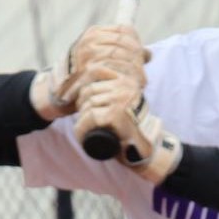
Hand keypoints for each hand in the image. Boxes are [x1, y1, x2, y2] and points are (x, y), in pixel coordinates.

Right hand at [30, 25, 149, 120]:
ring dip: (134, 71)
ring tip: (140, 83)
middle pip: (125, 44)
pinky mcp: (86, 71)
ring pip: (121, 57)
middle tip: (142, 75)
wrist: (57, 93)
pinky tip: (130, 87)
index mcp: (94, 33)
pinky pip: (112, 72)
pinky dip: (124, 79)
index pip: (125, 30)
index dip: (137, 44)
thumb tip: (148, 54)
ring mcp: (87, 55)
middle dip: (137, 60)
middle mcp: (90, 41)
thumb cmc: (82, 77)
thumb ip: (122, 54)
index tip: (143, 58)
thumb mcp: (100, 59)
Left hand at [73, 64, 182, 182]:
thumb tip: (85, 87)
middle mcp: (124, 86)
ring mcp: (120, 99)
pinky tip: (81, 135)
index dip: (79, 85)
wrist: (145, 146)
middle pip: (89, 89)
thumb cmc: (131, 127)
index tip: (73, 98)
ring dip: (81, 118)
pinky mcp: (115, 113)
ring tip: (81, 129)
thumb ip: (113, 91)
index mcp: (125, 79)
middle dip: (80, 104)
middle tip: (82, 119)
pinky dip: (82, 127)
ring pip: (88, 104)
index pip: (95, 71)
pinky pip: (91, 116)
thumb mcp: (124, 101)